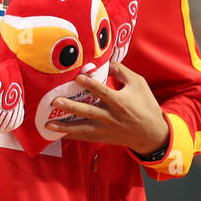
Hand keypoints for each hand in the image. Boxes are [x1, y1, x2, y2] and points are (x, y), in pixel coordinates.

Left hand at [45, 61, 169, 155]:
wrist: (152, 134)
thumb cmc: (145, 105)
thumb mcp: (138, 84)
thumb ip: (122, 72)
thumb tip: (105, 63)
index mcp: (120, 102)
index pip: (102, 92)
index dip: (90, 84)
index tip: (78, 77)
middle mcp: (110, 116)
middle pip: (88, 111)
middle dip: (71, 107)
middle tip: (55, 101)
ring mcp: (105, 129)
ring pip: (82, 127)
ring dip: (65, 126)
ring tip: (48, 124)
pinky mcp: (102, 137)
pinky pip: (83, 136)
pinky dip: (69, 135)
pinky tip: (56, 133)